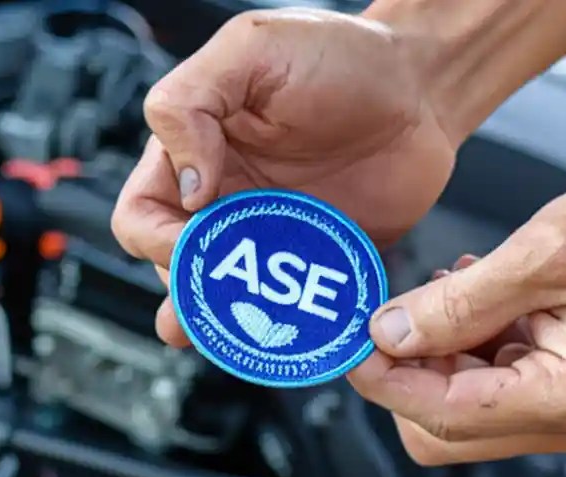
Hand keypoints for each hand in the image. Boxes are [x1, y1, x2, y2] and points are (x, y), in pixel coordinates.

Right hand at [110, 8, 457, 344]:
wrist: (424, 84)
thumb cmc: (339, 55)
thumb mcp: (250, 50)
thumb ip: (192, 103)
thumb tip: (186, 187)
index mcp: (193, 157)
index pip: (140, 217)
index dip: (155, 238)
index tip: (195, 234)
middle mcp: (225, 203)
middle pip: (178, 271)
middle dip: (189, 296)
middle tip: (213, 306)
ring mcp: (271, 238)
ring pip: (230, 300)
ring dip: (227, 325)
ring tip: (236, 337)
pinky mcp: (318, 263)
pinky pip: (295, 308)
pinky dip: (291, 328)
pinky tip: (296, 334)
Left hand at [347, 170, 565, 464]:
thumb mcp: (543, 251)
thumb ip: (459, 301)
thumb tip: (392, 331)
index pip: (446, 413)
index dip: (387, 380)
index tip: (352, 347)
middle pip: (442, 430)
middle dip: (406, 375)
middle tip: (391, 318)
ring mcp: (563, 412)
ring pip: (454, 411)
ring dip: (432, 358)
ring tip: (445, 295)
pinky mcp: (554, 393)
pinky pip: (480, 388)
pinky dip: (458, 350)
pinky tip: (468, 302)